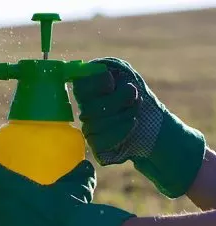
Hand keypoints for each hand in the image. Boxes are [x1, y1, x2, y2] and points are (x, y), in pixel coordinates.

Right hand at [73, 57, 205, 197]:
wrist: (155, 127)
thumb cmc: (140, 98)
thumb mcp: (126, 75)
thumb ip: (109, 69)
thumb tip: (101, 72)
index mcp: (88, 91)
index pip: (79, 87)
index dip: (96, 86)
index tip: (111, 84)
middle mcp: (85, 111)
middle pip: (89, 108)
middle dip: (117, 101)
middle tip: (133, 98)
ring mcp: (90, 129)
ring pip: (95, 125)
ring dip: (122, 116)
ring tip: (134, 112)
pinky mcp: (97, 147)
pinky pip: (100, 141)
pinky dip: (120, 132)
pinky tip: (131, 126)